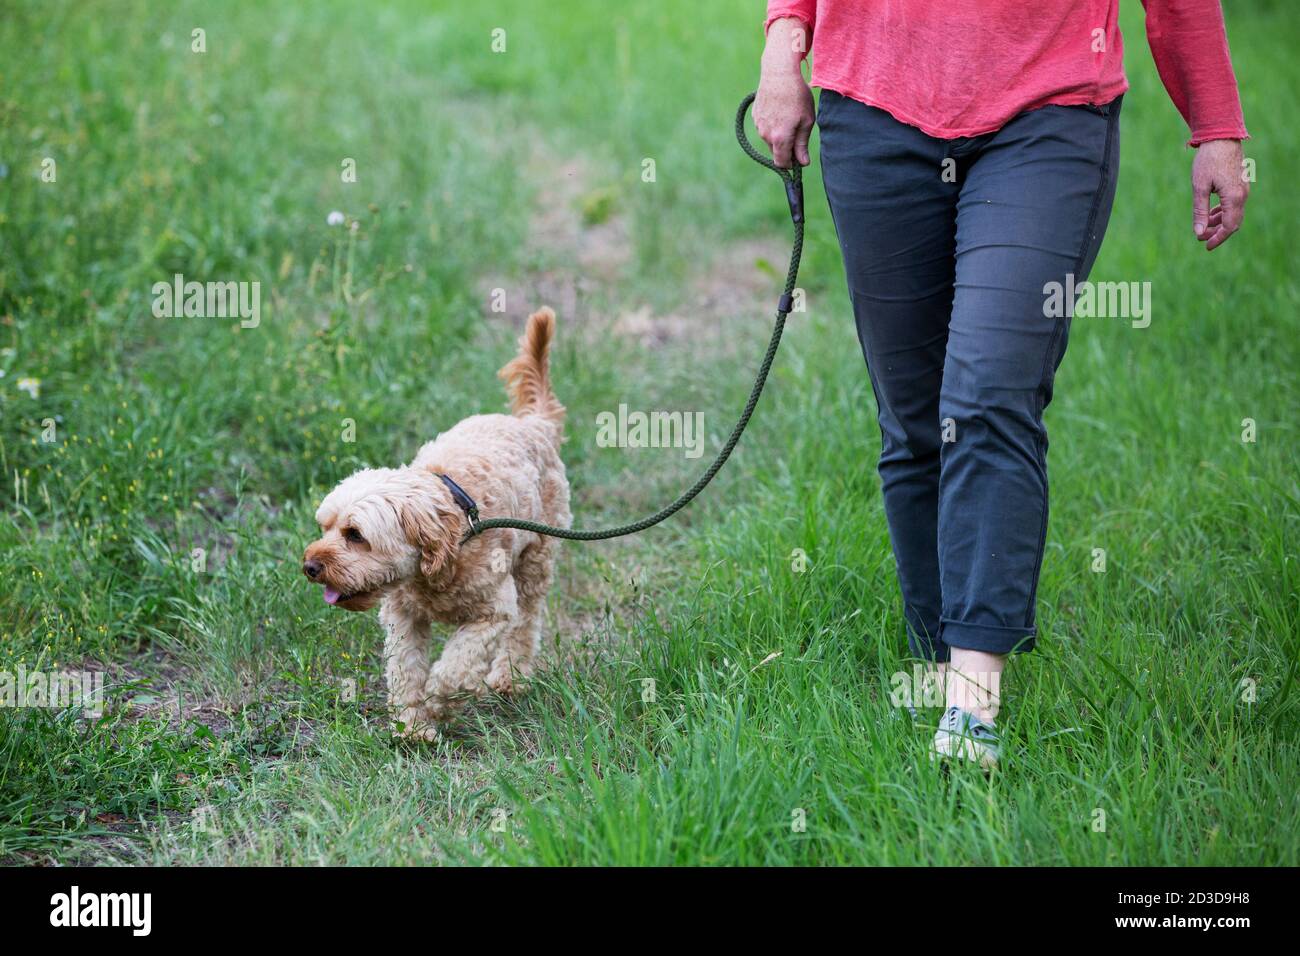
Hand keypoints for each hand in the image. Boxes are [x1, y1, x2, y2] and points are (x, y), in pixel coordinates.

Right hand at [754, 17, 814, 168]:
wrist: (779, 73)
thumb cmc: (797, 96)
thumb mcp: (806, 121)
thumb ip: (802, 144)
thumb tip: (803, 163)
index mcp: (780, 139)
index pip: (782, 163)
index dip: (791, 164)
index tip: (799, 157)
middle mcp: (765, 135)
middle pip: (776, 152)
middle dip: (786, 148)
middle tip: (798, 131)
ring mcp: (758, 125)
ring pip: (770, 140)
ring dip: (779, 135)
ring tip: (790, 116)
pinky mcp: (755, 116)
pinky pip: (765, 127)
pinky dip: (772, 124)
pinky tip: (780, 109)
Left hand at [1192, 139, 1248, 250]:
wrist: (1221, 137)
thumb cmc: (1208, 161)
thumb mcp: (1199, 188)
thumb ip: (1199, 212)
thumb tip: (1199, 232)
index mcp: (1233, 198)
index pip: (1229, 227)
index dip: (1217, 238)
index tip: (1205, 246)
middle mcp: (1242, 195)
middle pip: (1233, 223)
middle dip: (1217, 233)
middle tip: (1200, 238)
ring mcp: (1243, 189)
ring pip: (1233, 214)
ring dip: (1219, 223)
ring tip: (1203, 228)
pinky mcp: (1240, 184)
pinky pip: (1233, 204)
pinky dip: (1222, 212)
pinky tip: (1211, 214)